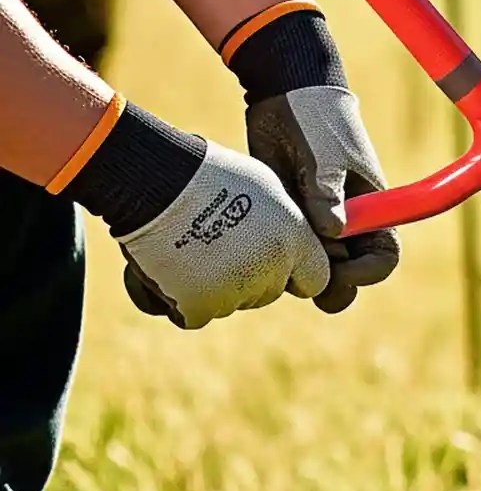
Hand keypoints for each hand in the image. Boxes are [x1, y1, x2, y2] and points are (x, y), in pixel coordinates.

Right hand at [57, 98, 328, 328]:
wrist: (154, 182)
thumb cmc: (209, 176)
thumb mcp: (267, 189)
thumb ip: (288, 227)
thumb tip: (291, 249)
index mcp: (293, 242)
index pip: (315, 280)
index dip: (294, 272)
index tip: (274, 260)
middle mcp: (271, 272)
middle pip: (268, 292)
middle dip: (250, 275)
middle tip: (218, 241)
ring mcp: (235, 293)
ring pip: (231, 303)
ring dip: (214, 285)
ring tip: (191, 245)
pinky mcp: (199, 308)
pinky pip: (196, 314)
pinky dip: (183, 299)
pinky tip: (173, 268)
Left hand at [223, 2, 399, 313]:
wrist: (283, 93)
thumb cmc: (319, 121)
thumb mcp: (326, 156)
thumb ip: (327, 195)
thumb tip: (334, 234)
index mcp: (374, 211)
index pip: (382, 259)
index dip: (365, 272)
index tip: (338, 264)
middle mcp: (348, 224)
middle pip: (346, 276)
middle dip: (327, 282)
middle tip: (302, 267)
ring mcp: (315, 224)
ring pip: (310, 268)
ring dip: (295, 266)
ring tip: (278, 237)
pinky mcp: (286, 218)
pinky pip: (282, 250)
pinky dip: (272, 252)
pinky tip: (258, 235)